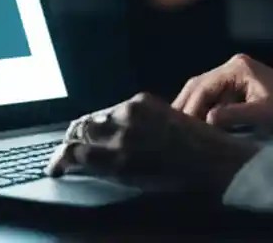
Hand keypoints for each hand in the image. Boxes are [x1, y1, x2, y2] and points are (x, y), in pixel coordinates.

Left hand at [46, 93, 258, 195]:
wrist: (216, 163)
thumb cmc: (201, 148)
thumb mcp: (170, 122)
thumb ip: (143, 123)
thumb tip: (120, 134)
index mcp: (141, 102)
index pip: (101, 113)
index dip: (86, 127)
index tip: (79, 137)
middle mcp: (126, 114)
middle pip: (84, 123)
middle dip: (73, 138)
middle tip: (65, 152)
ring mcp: (120, 137)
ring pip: (77, 138)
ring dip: (66, 150)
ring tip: (59, 163)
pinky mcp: (117, 160)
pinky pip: (79, 156)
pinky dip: (62, 162)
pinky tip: (56, 169)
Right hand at [173, 53, 272, 132]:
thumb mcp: (263, 115)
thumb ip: (234, 116)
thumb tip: (206, 120)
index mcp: (237, 68)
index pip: (203, 86)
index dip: (190, 107)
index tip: (179, 127)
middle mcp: (232, 67)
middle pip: (198, 84)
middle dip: (184, 105)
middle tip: (169, 127)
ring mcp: (234, 76)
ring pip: (203, 91)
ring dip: (192, 109)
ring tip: (179, 129)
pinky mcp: (238, 87)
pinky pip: (213, 98)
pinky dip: (203, 110)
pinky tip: (195, 126)